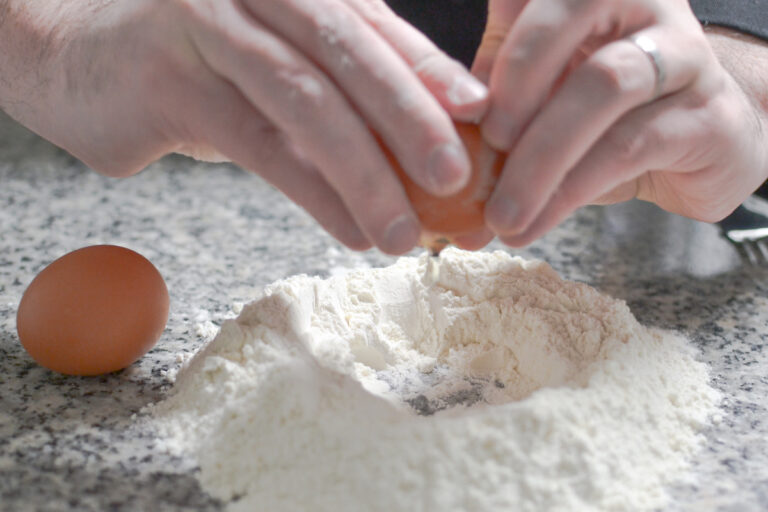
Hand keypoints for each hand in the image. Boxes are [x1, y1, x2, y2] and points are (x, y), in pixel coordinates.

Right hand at [0, 0, 488, 253]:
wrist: (78, 52)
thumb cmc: (196, 60)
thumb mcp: (276, 58)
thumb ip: (342, 83)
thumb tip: (429, 135)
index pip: (375, 29)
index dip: (430, 74)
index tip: (480, 119)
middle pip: (348, 55)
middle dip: (408, 120)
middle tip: (455, 179)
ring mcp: (208, 24)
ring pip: (305, 102)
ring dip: (363, 175)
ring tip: (403, 234)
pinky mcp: (168, 78)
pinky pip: (257, 144)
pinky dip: (311, 192)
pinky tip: (348, 230)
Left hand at [472, 0, 767, 245]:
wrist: (704, 144)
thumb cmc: (608, 118)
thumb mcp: (540, 100)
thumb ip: (492, 109)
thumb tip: (432, 164)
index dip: (499, 34)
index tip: (455, 93)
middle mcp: (640, 4)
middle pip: (573, 11)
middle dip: (516, 80)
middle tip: (484, 141)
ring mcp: (682, 53)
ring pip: (603, 85)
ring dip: (539, 157)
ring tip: (500, 213)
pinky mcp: (706, 115)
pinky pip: (628, 146)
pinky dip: (569, 191)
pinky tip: (534, 222)